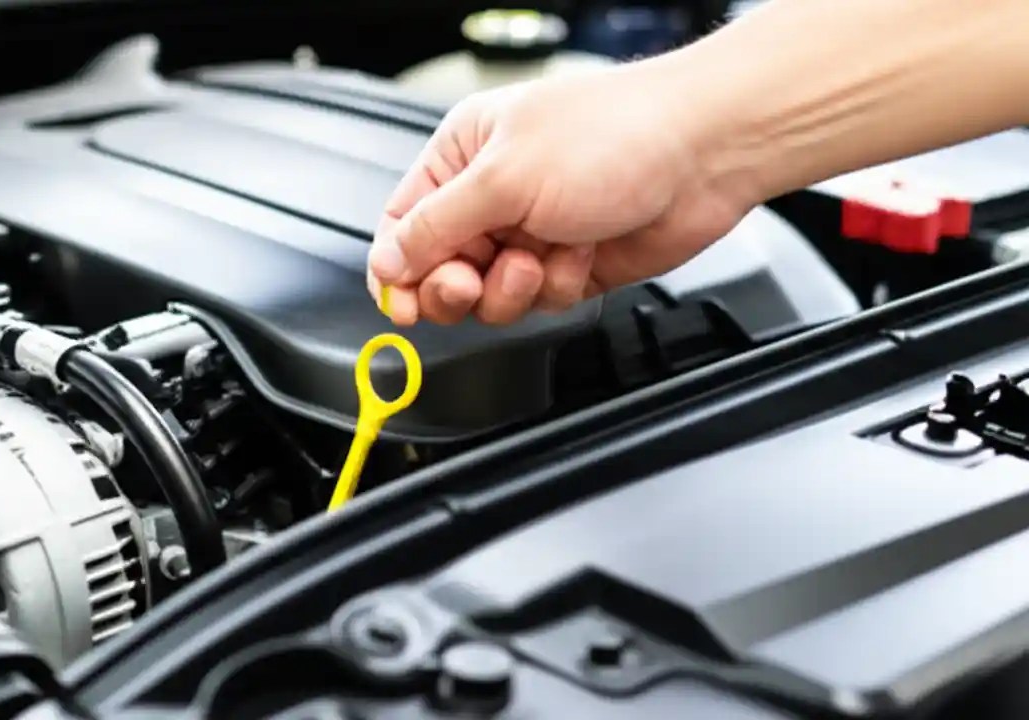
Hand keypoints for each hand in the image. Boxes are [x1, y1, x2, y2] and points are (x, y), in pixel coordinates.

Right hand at [366, 62, 757, 325]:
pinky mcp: (568, 266)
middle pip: (439, 270)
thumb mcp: (502, 179)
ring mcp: (531, 233)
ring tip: (541, 258)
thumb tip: (386, 264)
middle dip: (457, 286)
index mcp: (462, 157)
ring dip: (514, 289)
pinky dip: (559, 286)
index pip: (400, 225)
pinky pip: (539, 302)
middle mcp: (492, 196)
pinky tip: (583, 252)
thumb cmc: (613, 136)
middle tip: (473, 283)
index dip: (396, 271)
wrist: (703, 154)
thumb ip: (434, 228)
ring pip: (490, 297)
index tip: (403, 306)